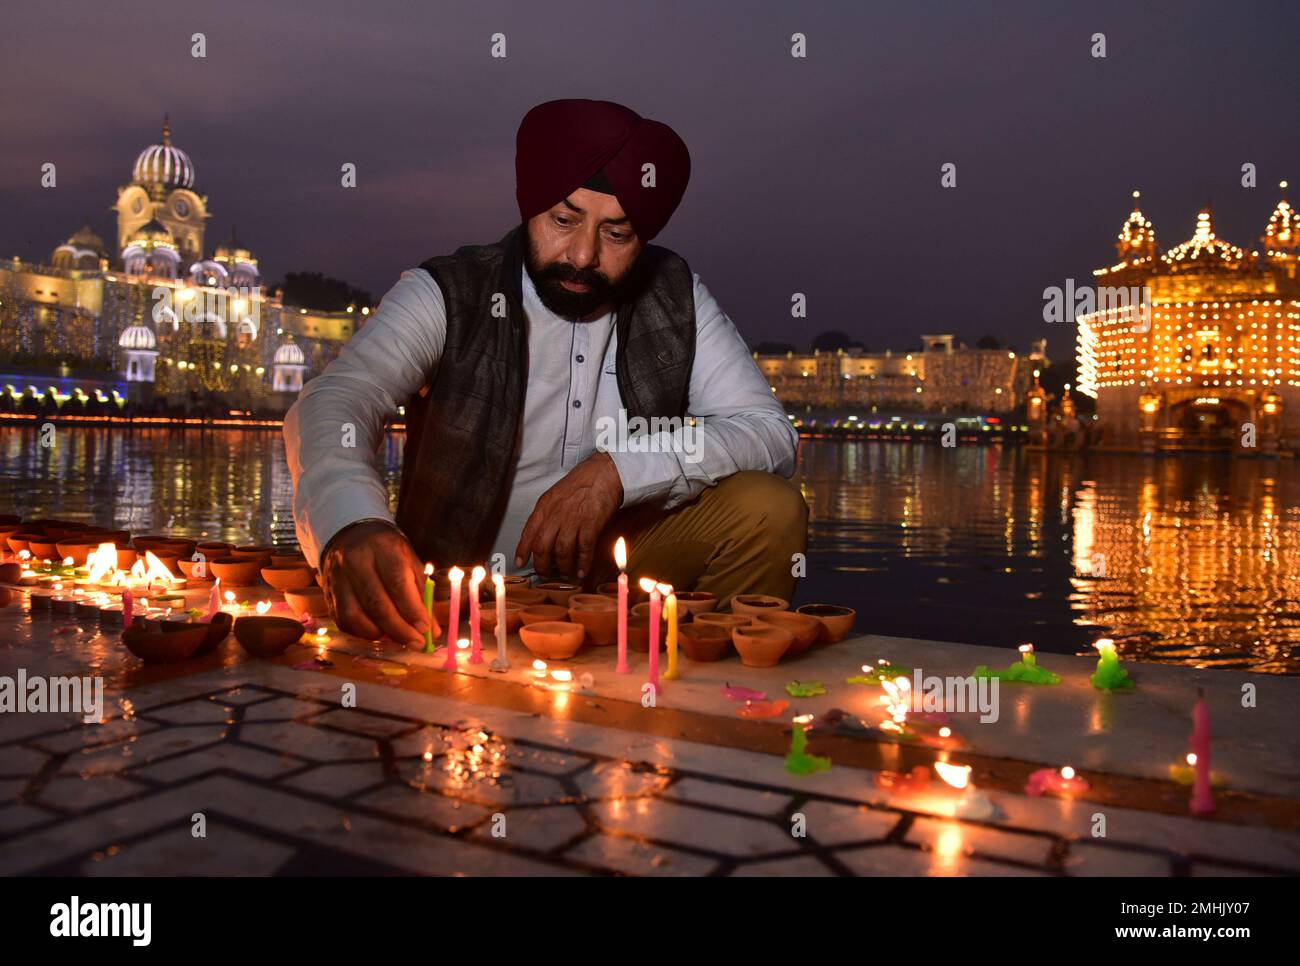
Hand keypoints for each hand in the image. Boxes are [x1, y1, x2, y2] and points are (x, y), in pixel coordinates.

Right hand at [320, 521, 434, 648]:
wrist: (350, 535)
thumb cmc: (386, 551)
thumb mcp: (408, 561)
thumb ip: (421, 593)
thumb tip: (431, 629)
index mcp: (382, 548)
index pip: (397, 583)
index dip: (411, 609)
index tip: (425, 628)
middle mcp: (356, 561)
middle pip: (376, 603)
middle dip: (399, 629)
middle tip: (416, 643)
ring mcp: (337, 578)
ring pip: (355, 615)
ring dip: (379, 634)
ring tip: (397, 638)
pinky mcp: (328, 593)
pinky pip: (343, 620)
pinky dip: (362, 633)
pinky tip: (378, 633)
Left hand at [515, 451, 622, 579]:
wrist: (604, 472)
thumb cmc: (582, 482)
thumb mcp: (556, 494)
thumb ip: (548, 513)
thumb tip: (543, 533)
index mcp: (545, 506)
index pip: (529, 532)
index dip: (523, 550)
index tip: (520, 562)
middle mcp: (556, 514)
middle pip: (542, 547)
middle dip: (543, 566)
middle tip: (546, 575)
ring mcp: (573, 520)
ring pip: (561, 552)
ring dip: (563, 568)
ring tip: (565, 575)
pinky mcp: (590, 525)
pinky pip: (583, 550)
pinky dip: (582, 564)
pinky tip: (581, 571)